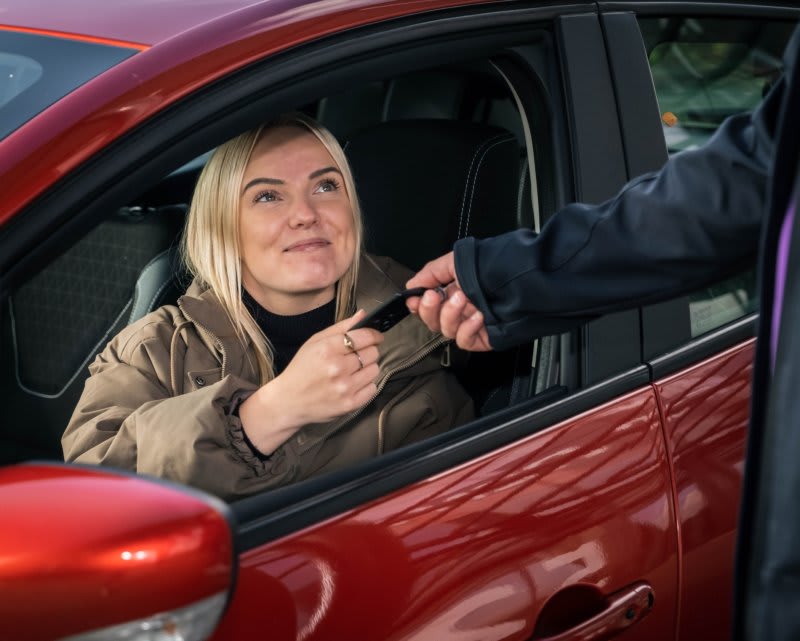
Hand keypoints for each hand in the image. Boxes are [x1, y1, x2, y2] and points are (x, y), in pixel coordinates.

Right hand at [239, 310, 383, 453]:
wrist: (288, 401)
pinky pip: (373, 388)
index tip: (375, 337)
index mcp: (328, 349)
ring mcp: (345, 387)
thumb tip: (363, 315)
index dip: (374, 335)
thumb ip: (341, 327)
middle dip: (368, 351)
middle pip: (373, 353)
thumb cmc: (301, 369)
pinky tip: (353, 383)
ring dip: (367, 368)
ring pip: (375, 370)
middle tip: (356, 356)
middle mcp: (337, 368)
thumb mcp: (315, 342)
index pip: (365, 337)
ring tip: (353, 370)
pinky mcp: (350, 404)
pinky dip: (366, 385)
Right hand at [406, 252, 492, 351]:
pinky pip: (464, 341)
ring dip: (450, 315)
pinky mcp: (483, 338)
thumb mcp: (456, 262)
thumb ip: (431, 273)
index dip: (418, 305)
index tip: (415, 299)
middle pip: (433, 321)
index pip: (427, 306)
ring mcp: (471, 324)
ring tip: (463, 299)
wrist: (520, 278)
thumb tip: (413, 285)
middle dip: (430, 309)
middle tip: (435, 296)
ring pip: (446, 330)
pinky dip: (466, 329)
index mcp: (453, 291)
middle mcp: (461, 309)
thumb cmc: (491, 267)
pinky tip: (477, 316)